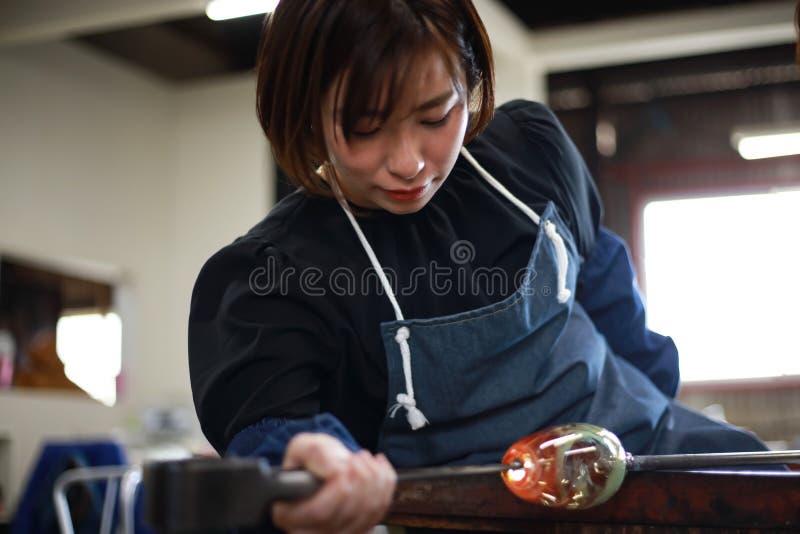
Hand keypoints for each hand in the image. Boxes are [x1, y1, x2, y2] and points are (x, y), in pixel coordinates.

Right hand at [271, 433, 395, 533]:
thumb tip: (336, 469)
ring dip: (372, 476)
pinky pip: (382, 507)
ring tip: (360, 459)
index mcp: (290, 514)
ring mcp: (339, 533)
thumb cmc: (310, 460)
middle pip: (350, 511)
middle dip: (359, 476)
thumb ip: (314, 453)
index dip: (339, 486)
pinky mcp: (361, 529)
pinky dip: (384, 481)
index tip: (343, 466)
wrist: (324, 468)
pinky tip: (374, 467)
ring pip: (370, 510)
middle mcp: (312, 532)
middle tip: (353, 458)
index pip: (320, 512)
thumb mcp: (302, 447)